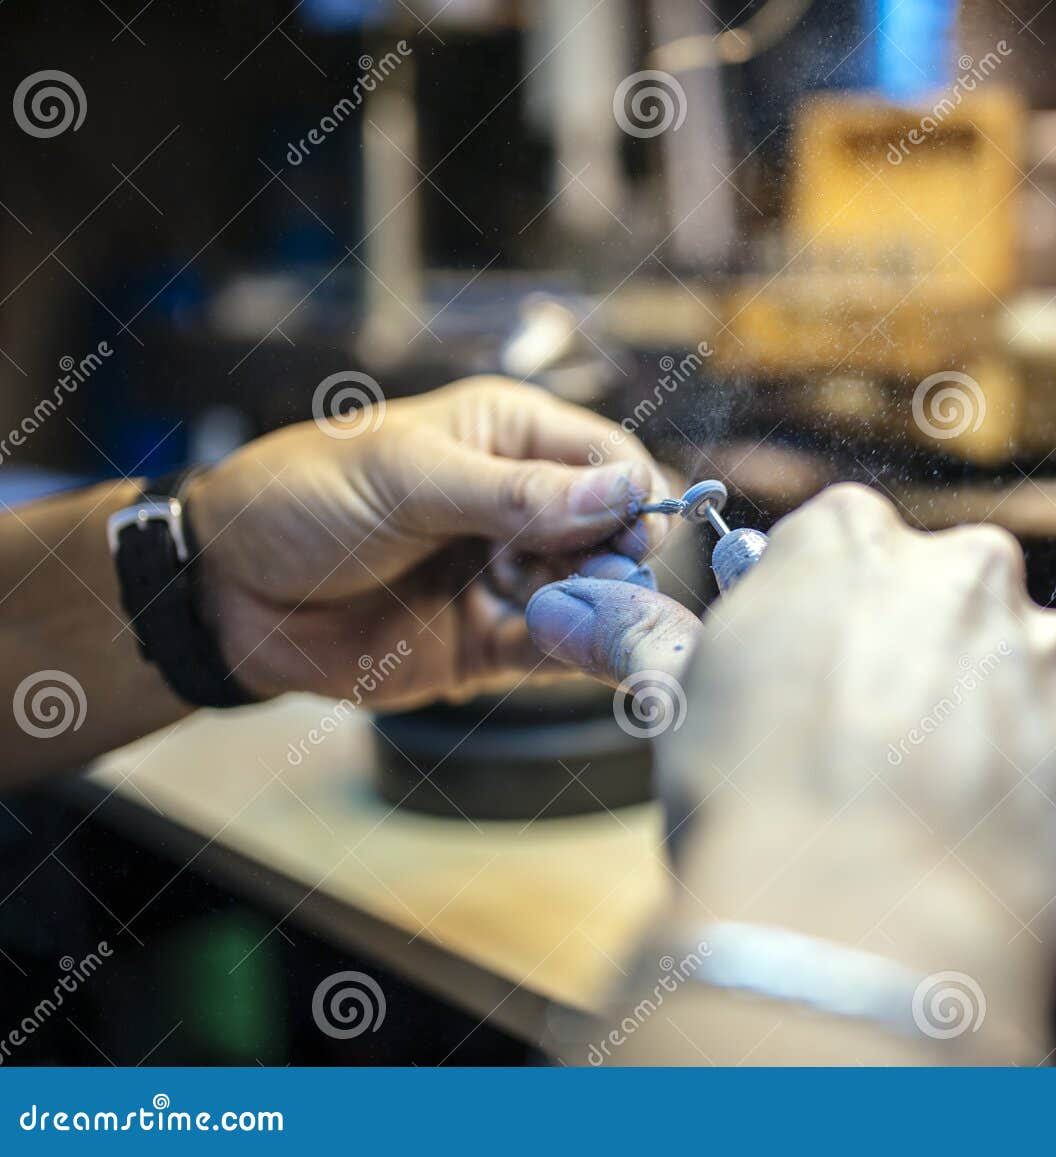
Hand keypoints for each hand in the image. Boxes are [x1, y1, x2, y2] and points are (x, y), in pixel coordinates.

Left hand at [187, 376, 670, 706]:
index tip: (632, 531)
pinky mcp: (488, 645)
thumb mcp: (407, 478)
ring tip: (565, 609)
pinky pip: (554, 654)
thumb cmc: (302, 499)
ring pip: (594, 594)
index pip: (609, 457)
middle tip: (598, 577)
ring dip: (596, 605)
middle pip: (615, 531)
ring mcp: (508, 577)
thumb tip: (623, 492)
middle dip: (618, 555)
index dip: (633, 493)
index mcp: (509, 437)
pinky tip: (579, 649)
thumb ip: (515, 493)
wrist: (222, 591)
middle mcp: (523, 505)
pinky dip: (575, 655)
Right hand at [526, 484, 1055, 1023]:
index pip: (850, 559)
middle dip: (922, 686)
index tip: (818, 699)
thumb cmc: (756, 818)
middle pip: (950, 620)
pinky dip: (1054, 812)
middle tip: (876, 777)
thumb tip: (568, 605)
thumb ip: (646, 637)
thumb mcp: (684, 708)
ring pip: (1029, 695)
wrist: (860, 934)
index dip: (830, 638)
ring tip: (936, 838)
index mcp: (854, 545)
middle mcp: (971, 575)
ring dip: (996, 750)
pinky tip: (997, 865)